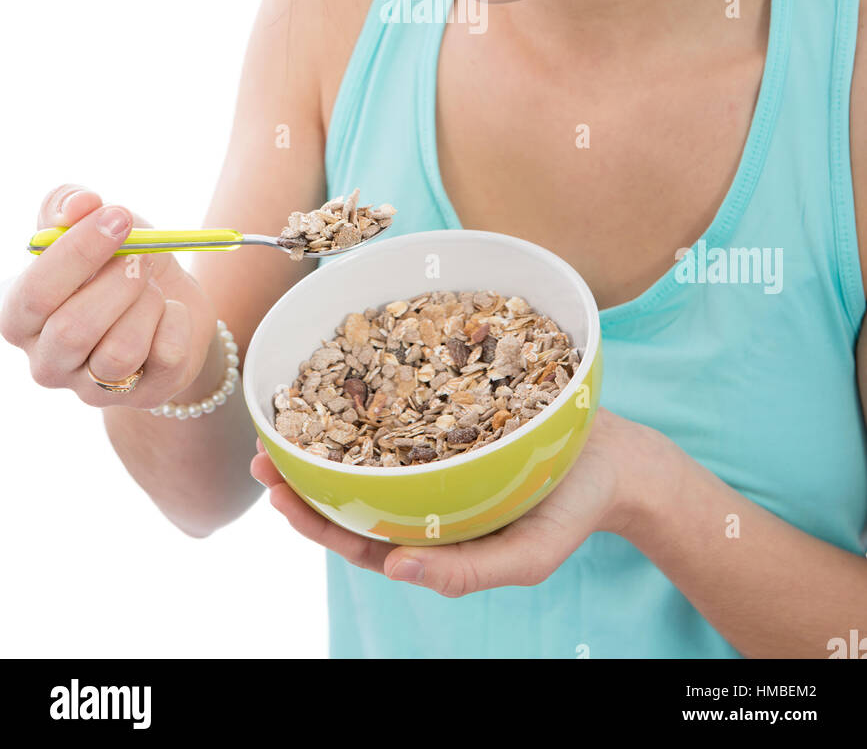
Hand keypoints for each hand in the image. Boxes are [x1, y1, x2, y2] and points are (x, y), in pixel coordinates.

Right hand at [0, 183, 218, 409]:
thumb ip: (70, 205)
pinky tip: (170, 315)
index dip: (77, 252)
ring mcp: (93, 388)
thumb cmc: (118, 262)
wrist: (172, 300)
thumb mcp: (94, 224)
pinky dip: (178, 321)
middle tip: (140, 256)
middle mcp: (48, 361)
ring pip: (121, 351)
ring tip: (150, 289)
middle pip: (74, 330)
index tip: (118, 217)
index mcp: (22, 317)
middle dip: (119, 281)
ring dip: (148, 304)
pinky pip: (166, 357)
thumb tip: (79, 204)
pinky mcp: (144, 396)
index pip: (34, 294)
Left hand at [250, 405, 665, 596]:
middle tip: (262, 452)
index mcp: (432, 532)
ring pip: (367, 446)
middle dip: (302, 475)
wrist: (616, 456)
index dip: (315, 519)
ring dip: (324, 433)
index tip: (279, 496)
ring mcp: (435, 450)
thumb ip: (464, 573)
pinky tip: (344, 372)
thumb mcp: (526, 557)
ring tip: (285, 411)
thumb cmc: (571, 512)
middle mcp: (425, 492)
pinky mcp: (452, 407)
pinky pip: (403, 405)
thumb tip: (394, 570)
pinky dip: (369, 394)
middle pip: (351, 489)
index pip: (359, 535)